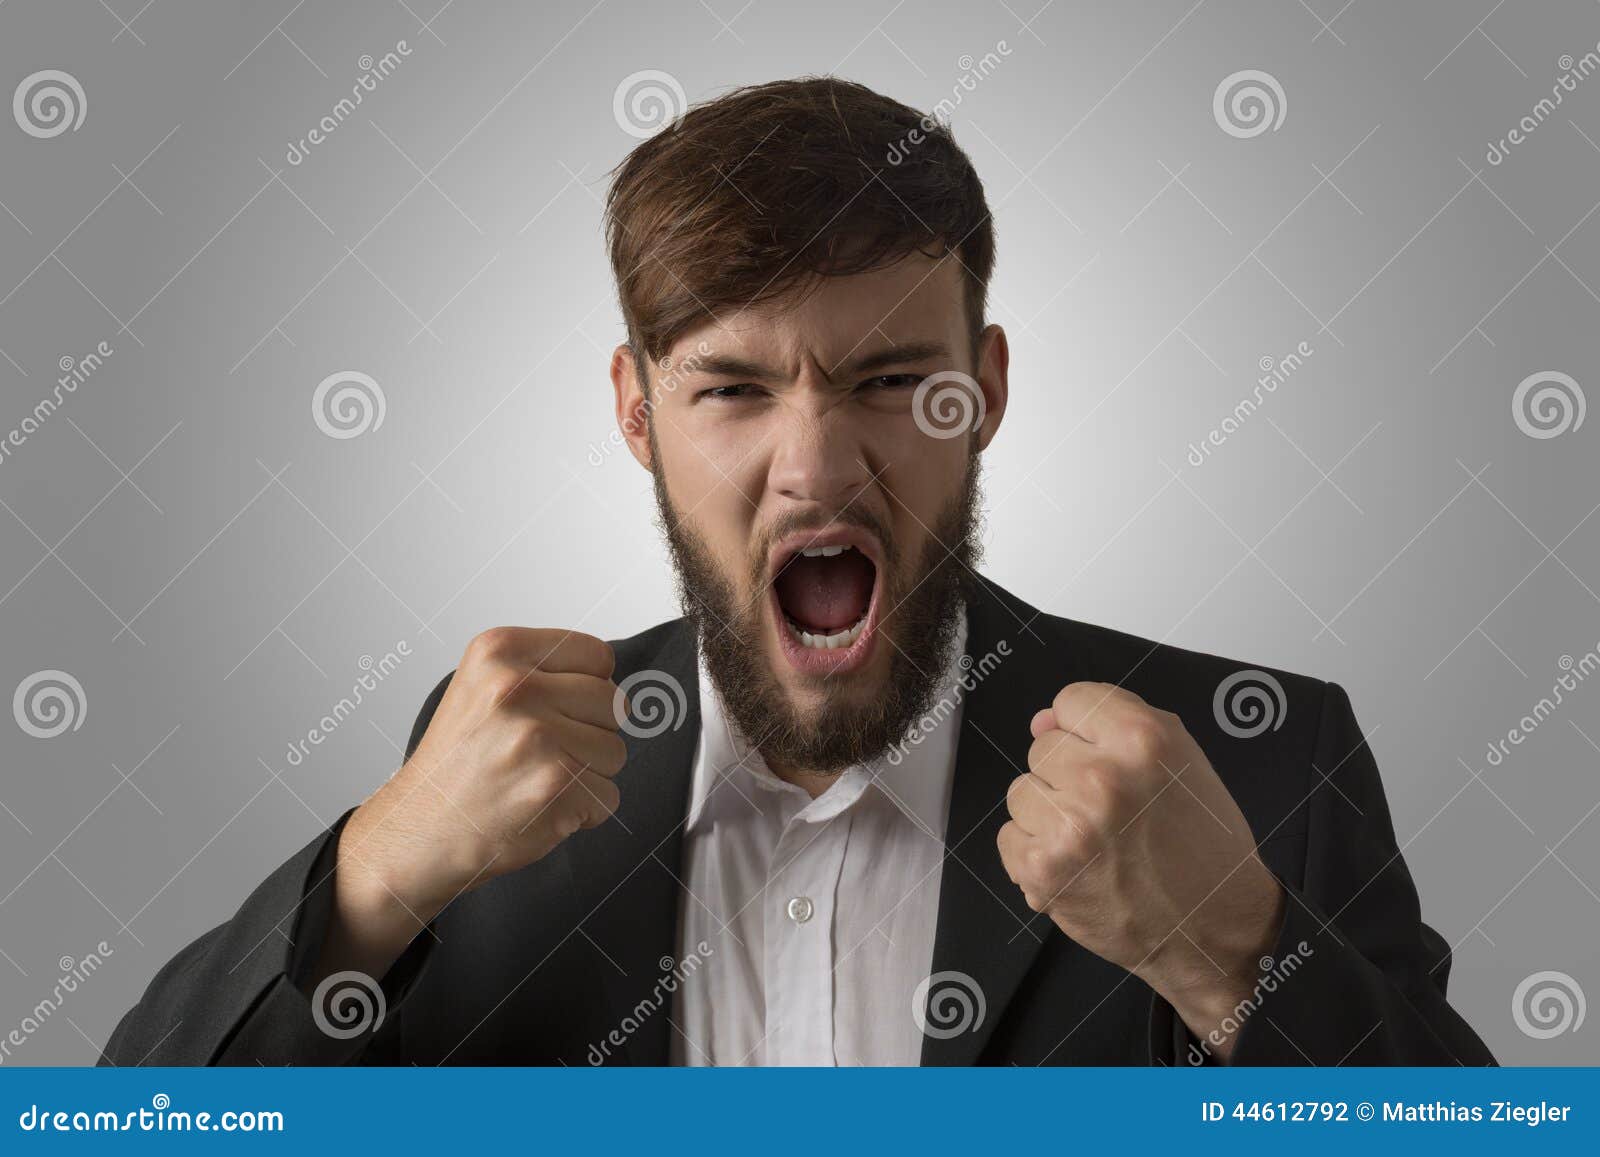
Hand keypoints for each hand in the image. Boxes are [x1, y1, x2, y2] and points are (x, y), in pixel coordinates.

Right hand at [312, 628, 625, 985]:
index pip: (597, 655)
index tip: (553, 712)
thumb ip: (544, 670)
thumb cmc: (457, 764)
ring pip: (616, 751)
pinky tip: (539, 808)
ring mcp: (538, 736)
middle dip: (589, 733)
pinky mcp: (556, 784)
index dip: (586, 689)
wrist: (419, 832)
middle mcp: (517, 687)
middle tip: (540, 755)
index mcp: (498, 650)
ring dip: (588, 774)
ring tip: (535, 780)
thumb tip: (613, 679)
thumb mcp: (482, 686)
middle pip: (613, 702)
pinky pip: (609, 795)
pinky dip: (584, 812)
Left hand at [997, 681, 1284, 1054]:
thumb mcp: (1180, 761)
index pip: (1071, 700)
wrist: (1213, 927)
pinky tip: (1077, 866)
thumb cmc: (1200, 844)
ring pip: (1021, 792)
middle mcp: (1103, 777)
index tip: (1106, 758)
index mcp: (1143, 739)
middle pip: (1042, 747)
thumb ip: (1112, 723)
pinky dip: (1035, 853)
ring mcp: (1069, 825)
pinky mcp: (1044, 869)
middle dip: (1069, 774)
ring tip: (1095, 840)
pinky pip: (1009, 837)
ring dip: (1048, 814)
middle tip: (1111, 811)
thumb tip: (1042, 720)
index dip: (1086, 730)